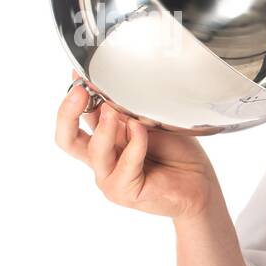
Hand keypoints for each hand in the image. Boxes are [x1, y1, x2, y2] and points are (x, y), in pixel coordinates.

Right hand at [55, 76, 219, 219]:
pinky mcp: (124, 191)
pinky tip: (141, 131)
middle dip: (68, 113)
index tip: (79, 73)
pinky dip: (135, 145)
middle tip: (79, 91)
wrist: (199, 183)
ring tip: (114, 110)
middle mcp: (102, 160)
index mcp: (104, 141)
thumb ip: (126, 111)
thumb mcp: (148, 122)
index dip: (71, 99)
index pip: (74, 121)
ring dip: (105, 127)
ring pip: (96, 151)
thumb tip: (107, 85)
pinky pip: (125, 164)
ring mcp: (109, 178)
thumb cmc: (177, 153)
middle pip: (66, 140)